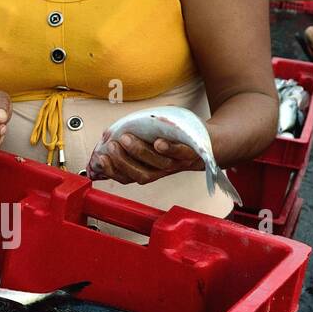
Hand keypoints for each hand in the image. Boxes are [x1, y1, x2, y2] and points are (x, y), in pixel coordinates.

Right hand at [88, 131, 203, 184]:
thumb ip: (131, 135)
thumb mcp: (151, 135)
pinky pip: (179, 153)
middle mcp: (162, 171)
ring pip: (156, 165)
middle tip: (112, 145)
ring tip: (126, 138)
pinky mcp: (193, 153)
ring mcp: (177, 163)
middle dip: (122, 160)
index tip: (100, 157)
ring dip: (139, 152)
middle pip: (139, 174)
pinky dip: (168, 149)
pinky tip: (158, 142)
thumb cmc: (176, 137)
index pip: (126, 177)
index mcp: (149, 169)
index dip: (112, 170)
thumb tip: (106, 134)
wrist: (212, 141)